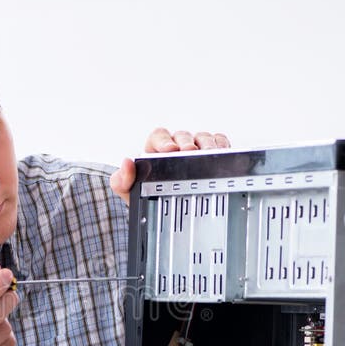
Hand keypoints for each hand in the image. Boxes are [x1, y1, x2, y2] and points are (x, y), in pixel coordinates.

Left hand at [110, 129, 230, 204]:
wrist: (166, 209)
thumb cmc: (147, 194)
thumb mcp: (129, 192)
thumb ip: (121, 180)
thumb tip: (127, 162)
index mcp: (155, 148)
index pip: (159, 136)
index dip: (164, 141)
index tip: (169, 150)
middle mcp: (176, 144)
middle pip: (184, 136)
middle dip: (187, 143)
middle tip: (190, 152)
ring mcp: (196, 147)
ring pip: (203, 138)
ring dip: (207, 145)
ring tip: (208, 155)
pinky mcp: (212, 152)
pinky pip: (219, 143)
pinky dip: (222, 146)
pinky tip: (222, 154)